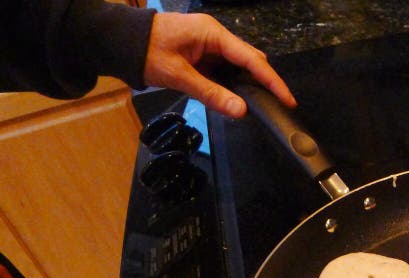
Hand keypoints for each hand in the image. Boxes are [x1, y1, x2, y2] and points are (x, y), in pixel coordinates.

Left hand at [143, 12, 296, 117]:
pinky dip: (233, 84)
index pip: (251, 59)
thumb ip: (211, 93)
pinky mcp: (202, 52)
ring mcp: (208, 43)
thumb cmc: (146, 52)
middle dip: (264, 81)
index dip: (272, 80)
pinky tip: (236, 98)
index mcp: (212, 34)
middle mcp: (215, 36)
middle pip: (249, 59)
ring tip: (260, 105)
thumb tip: (241, 111)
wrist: (119, 40)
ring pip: (238, 65)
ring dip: (247, 84)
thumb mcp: (178, 76)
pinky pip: (225, 68)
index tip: (288, 99)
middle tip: (276, 106)